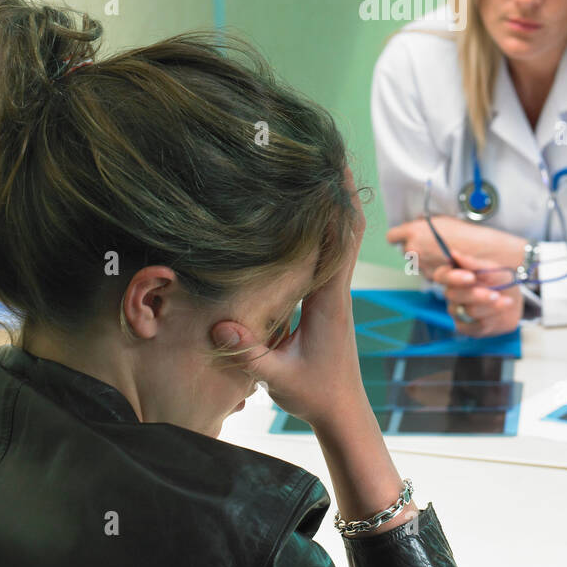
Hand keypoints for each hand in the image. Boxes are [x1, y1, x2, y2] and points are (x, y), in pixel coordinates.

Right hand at [221, 168, 368, 428]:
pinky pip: (331, 257)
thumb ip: (249, 353)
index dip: (339, 205)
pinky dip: (326, 231)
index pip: (339, 243)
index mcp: (329, 301)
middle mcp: (337, 291)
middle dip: (340, 192)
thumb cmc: (314, 396)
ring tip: (319, 172)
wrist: (342, 413)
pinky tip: (308, 217)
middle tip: (328, 154)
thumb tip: (220, 325)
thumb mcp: (277, 378)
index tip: (334, 169)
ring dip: (334, 207)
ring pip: (340, 241)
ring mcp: (336, 294)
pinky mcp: (330, 301)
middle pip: (345, 230)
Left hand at [386, 215, 524, 280]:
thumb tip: (419, 220)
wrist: (482, 254)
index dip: (398, 236)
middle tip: (429, 243)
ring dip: (425, 259)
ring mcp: (422, 266)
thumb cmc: (465, 234)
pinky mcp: (432, 278)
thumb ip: (426, 223)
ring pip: (417, 263)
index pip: (392, 236)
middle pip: (405, 250)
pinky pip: (429, 272)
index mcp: (414, 232)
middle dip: (415, 247)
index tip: (403, 235)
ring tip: (442, 253)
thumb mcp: (444, 220)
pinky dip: (435, 269)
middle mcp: (414, 251)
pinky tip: (447, 262)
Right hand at [433, 252, 524, 337]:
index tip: (471, 277)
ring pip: (468, 311)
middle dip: (478, 295)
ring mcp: (457, 313)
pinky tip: (501, 312)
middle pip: (454, 295)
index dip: (453, 277)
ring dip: (491, 306)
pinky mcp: (466, 328)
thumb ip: (473, 264)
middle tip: (496, 293)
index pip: (441, 276)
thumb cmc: (500, 281)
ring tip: (506, 301)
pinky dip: (493, 318)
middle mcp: (452, 295)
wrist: (514, 301)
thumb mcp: (492, 269)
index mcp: (454, 277)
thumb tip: (454, 254)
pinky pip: (476, 326)